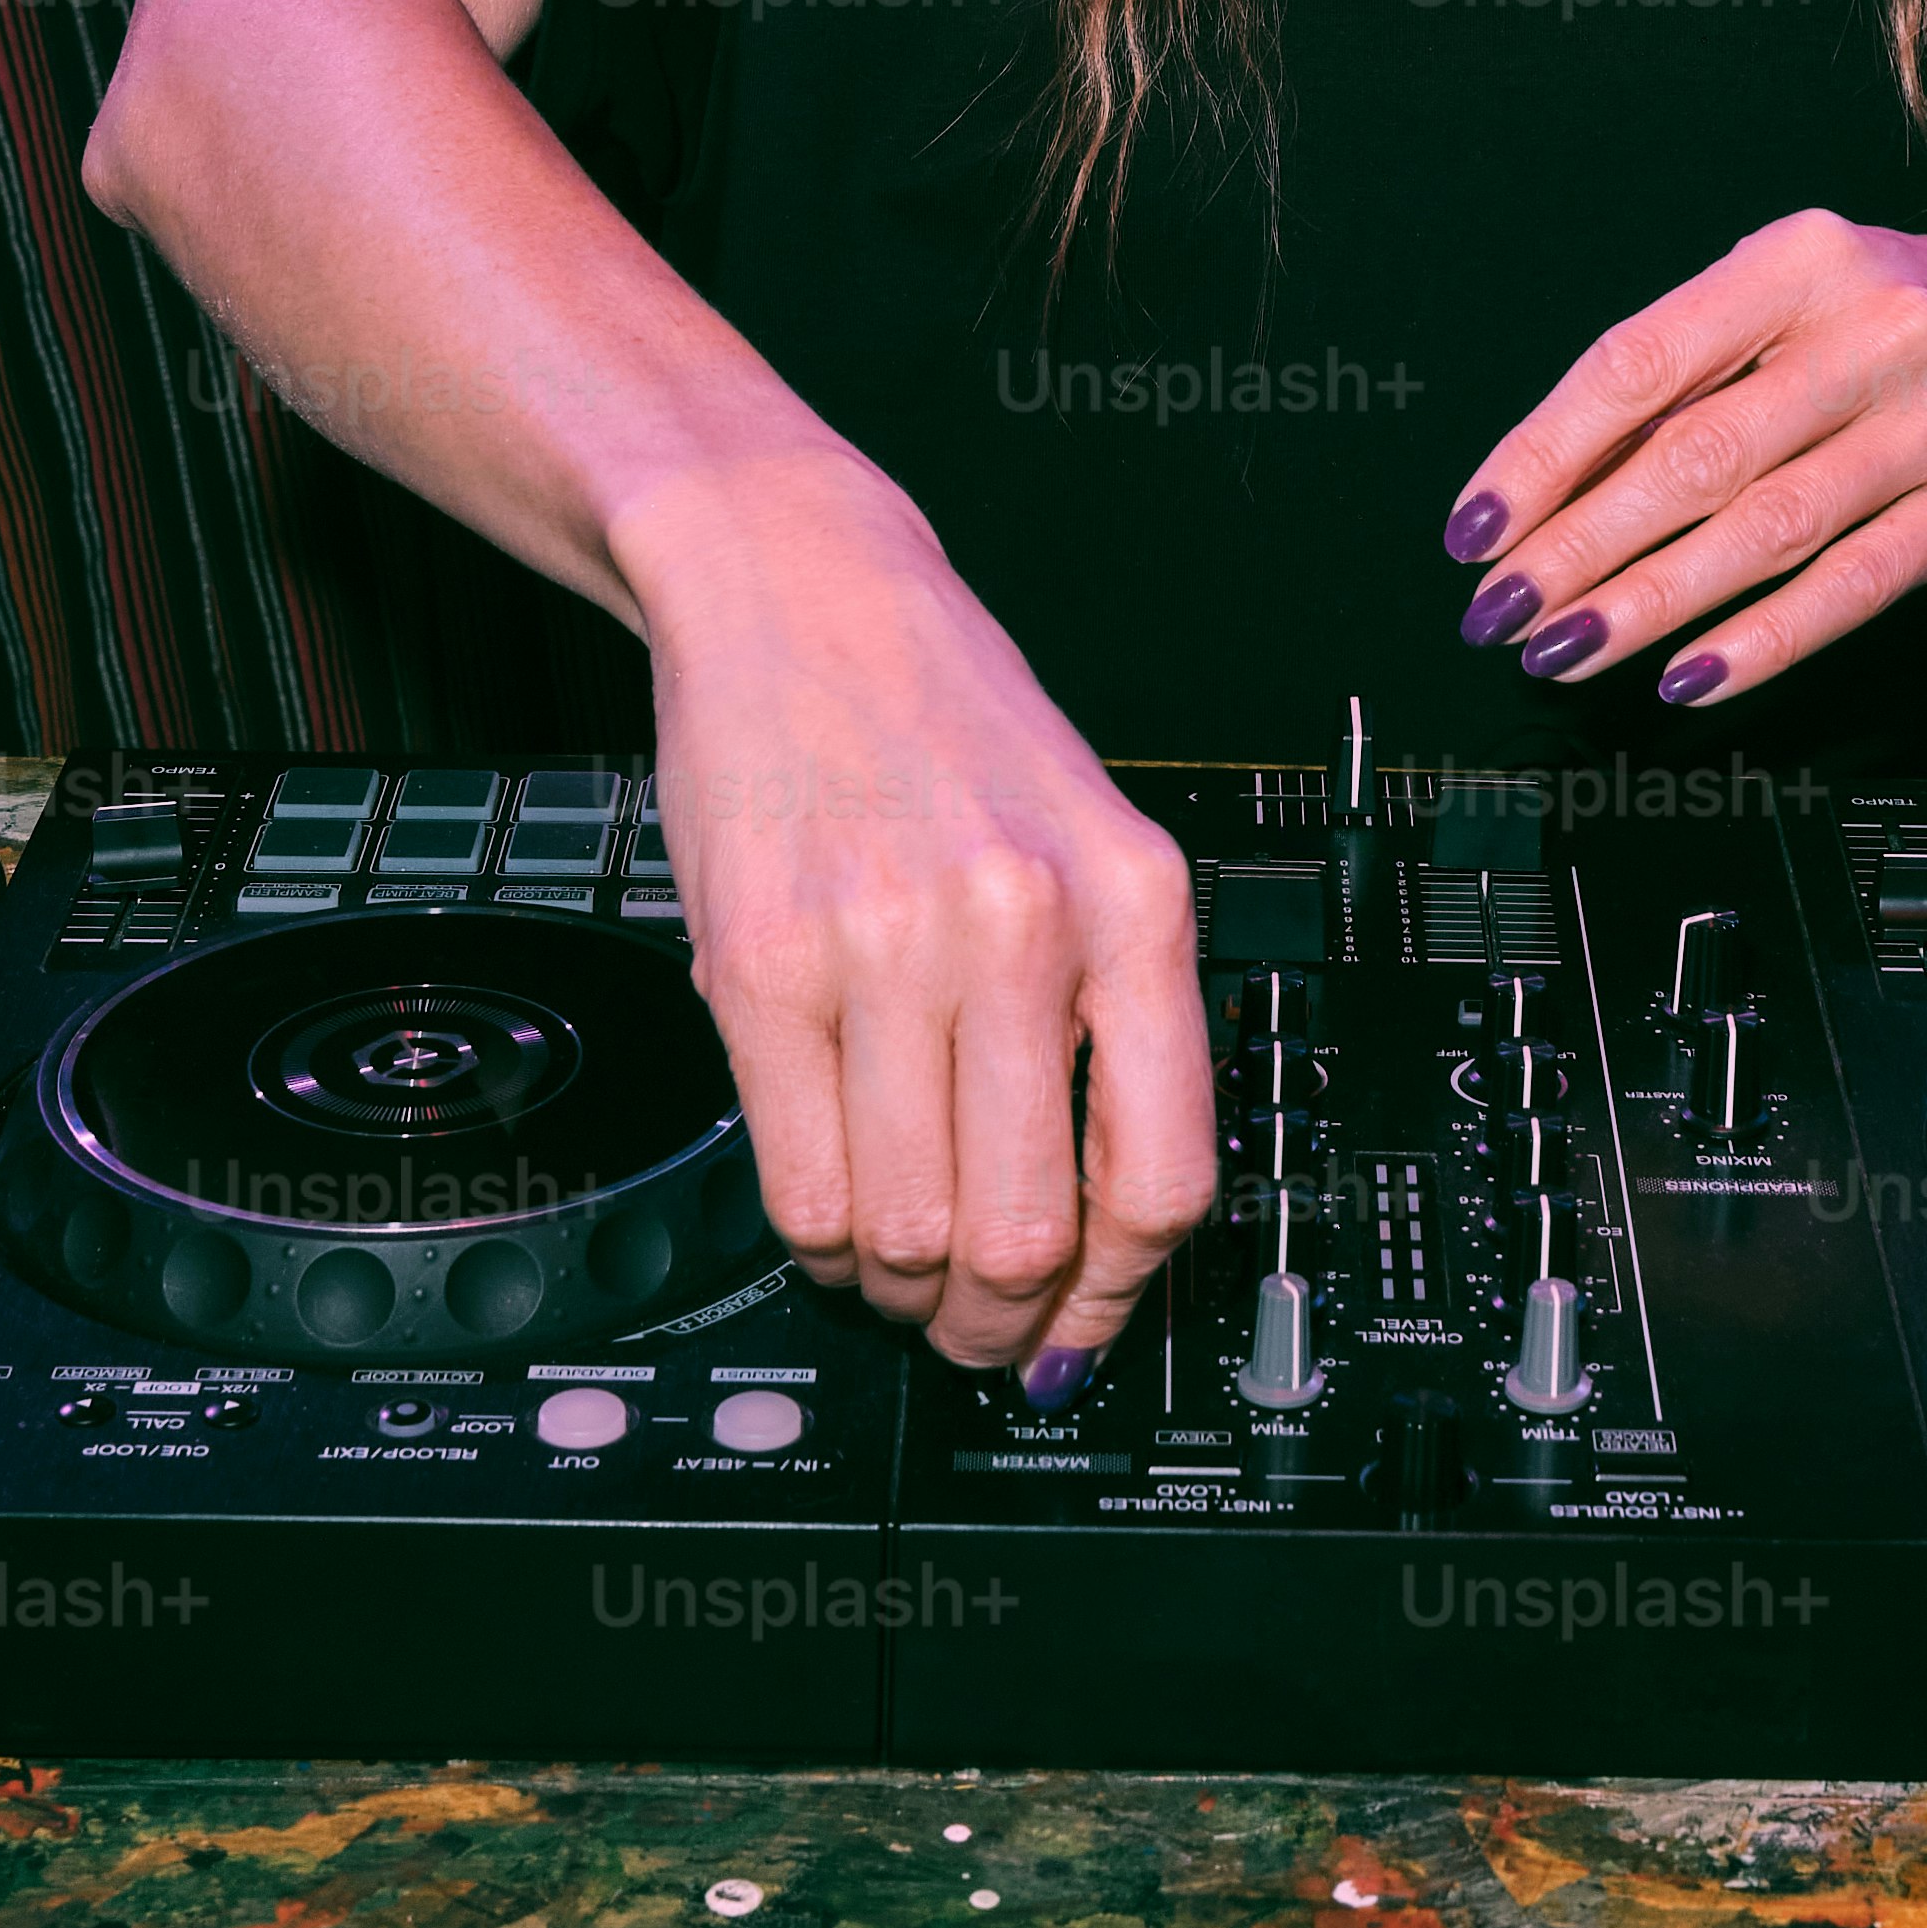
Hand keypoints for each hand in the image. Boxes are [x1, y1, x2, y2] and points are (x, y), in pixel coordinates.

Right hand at [636, 467, 1220, 1375]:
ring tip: (896, 1259)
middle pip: (1026, 1231)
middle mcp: (1024, 923)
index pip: (1164, 1178)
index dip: (1119, 1300)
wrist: (798, 588)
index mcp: (1136, 900)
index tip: (1081, 1340)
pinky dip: (820, 1238)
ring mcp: (887, 944)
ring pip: (908, 1229)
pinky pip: (801, 1184)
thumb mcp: (1089, 840)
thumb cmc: (946, 720)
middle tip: (975, 1328)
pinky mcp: (763, 961)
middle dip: (998, 1323)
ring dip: (899, 1285)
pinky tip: (832, 1207)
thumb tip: (1098, 1240)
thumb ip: (1112, 1015)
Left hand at [1440, 206, 1926, 705]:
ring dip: (1648, 604)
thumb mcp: (1793, 291)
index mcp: (1798, 259)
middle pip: (1695, 456)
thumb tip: (1547, 483)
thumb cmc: (1893, 317)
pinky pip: (1853, 587)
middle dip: (1579, 545)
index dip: (1545, 453)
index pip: (1640, 362)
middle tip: (1500, 611)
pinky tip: (1688, 677)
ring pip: (1765, 530)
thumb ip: (1688, 367)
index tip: (1475, 527)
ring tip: (1564, 649)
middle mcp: (1870, 330)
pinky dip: (1764, 642)